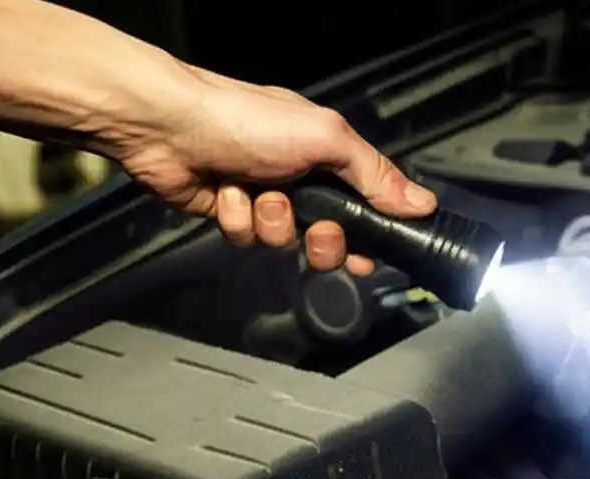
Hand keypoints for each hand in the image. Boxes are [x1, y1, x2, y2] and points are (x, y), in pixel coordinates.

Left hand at [108, 65, 436, 273]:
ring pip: (286, 240)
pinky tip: (226, 192)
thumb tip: (421, 202)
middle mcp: (299, 176)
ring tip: (257, 193)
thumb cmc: (243, 119)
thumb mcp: (326, 139)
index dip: (372, 233)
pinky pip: (246, 237)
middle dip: (323, 239)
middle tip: (316, 228)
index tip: (373, 250)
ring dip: (273, 223)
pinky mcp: (231, 213)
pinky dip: (237, 219)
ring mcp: (264, 197)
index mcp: (328, 154)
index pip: (367, 203)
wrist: (168, 127)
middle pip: (330, 234)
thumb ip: (375, 175)